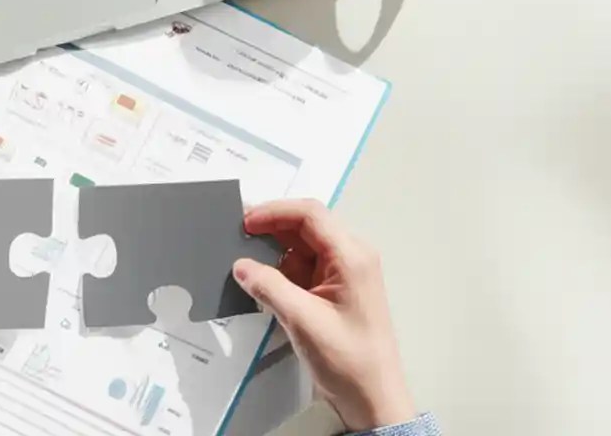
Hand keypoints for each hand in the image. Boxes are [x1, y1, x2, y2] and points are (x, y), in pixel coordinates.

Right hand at [233, 199, 414, 431]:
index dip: (274, 212)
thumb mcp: (302, 320)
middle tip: (238, 237)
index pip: (310, 215)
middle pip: (306, 226)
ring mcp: (343, 274)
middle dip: (271, 229)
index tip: (245, 222)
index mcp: (352, 257)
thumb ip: (269, 287)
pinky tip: (262, 282)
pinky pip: (303, 267)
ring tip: (246, 263)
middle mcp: (351, 258)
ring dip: (274, 252)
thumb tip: (242, 266)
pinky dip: (281, 270)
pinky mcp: (334, 290)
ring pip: (302, 246)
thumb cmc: (350, 361)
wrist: (372, 398)